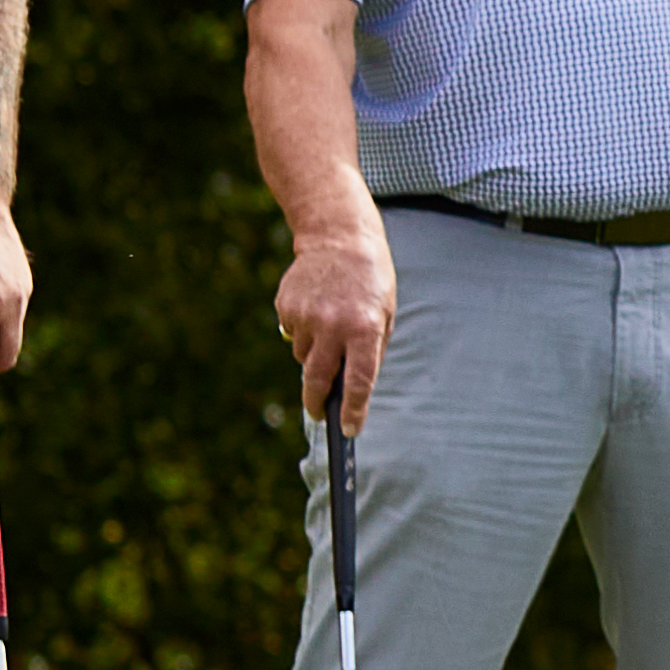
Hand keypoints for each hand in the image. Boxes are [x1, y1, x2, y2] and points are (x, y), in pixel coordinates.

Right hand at [279, 224, 394, 435]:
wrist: (339, 238)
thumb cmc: (370, 281)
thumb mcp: (383, 314)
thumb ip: (368, 350)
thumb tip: (350, 388)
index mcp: (364, 329)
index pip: (359, 381)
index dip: (353, 411)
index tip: (349, 431)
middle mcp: (333, 326)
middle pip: (318, 380)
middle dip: (317, 403)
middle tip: (320, 413)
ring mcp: (306, 317)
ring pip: (304, 357)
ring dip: (315, 355)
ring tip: (330, 327)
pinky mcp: (286, 308)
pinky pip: (293, 335)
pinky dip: (304, 332)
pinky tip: (317, 308)